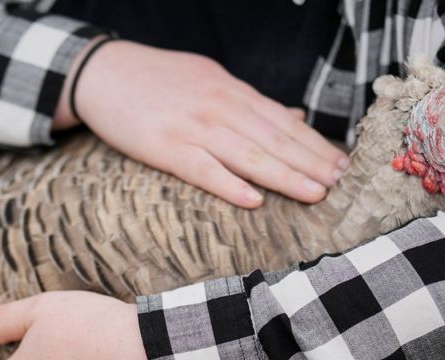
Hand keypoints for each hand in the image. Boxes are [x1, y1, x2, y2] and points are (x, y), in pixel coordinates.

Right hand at [54, 39, 348, 207]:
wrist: (103, 74)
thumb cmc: (155, 81)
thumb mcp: (207, 81)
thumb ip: (247, 103)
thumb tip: (290, 118)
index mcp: (230, 92)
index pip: (282, 121)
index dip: (314, 144)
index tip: (342, 163)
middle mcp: (219, 108)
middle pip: (274, 138)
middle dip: (311, 162)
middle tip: (341, 182)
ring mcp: (192, 128)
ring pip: (248, 154)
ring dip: (285, 175)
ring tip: (314, 193)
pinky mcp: (165, 148)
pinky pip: (203, 170)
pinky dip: (229, 184)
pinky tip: (254, 199)